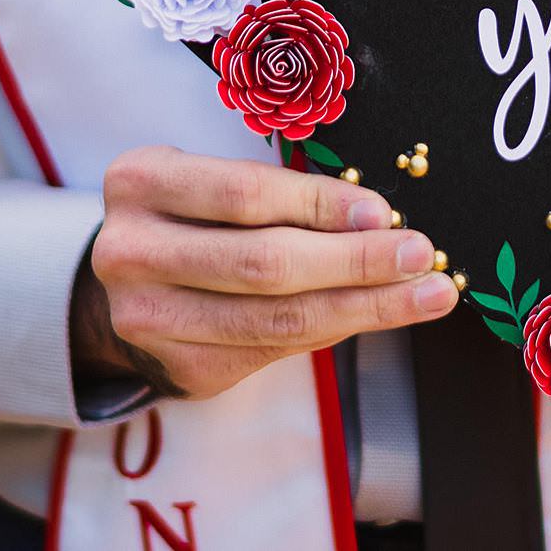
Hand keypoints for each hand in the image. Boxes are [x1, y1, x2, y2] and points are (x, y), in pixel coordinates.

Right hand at [72, 145, 458, 399]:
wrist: (126, 290)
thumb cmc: (191, 219)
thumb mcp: (214, 184)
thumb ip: (282, 200)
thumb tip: (377, 224)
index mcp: (141, 183)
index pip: (247, 195)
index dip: (322, 205)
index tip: (385, 214)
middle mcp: (130, 252)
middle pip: (264, 263)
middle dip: (356, 262)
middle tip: (421, 257)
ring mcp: (147, 319)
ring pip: (276, 318)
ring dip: (363, 307)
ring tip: (424, 295)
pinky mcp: (178, 368)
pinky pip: (273, 351)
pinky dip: (331, 331)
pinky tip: (372, 315)